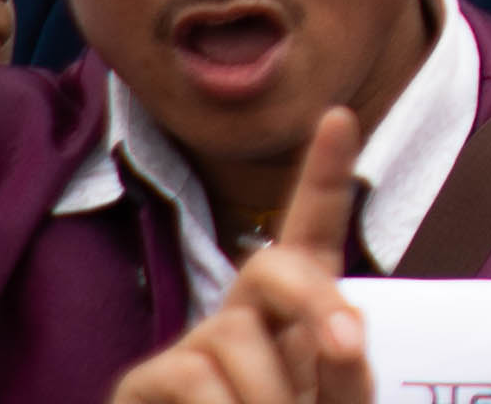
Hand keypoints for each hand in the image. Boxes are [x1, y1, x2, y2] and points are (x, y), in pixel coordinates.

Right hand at [101, 110, 366, 403]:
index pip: (310, 238)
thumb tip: (343, 334)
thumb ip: (343, 375)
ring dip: (269, 396)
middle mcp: (242, 322)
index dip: (323, 177)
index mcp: (297, 321)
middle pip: (271, 266)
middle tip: (347, 344)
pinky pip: (189, 374)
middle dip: (313, 296)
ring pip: (233, 337)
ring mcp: (191, 351)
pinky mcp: (142, 386)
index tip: (339, 114)